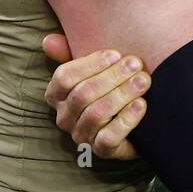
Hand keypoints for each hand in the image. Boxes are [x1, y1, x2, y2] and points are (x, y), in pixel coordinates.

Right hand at [42, 34, 146, 159]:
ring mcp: (82, 136)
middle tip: (136, 64)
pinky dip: (126, 119)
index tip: (116, 54)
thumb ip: (71, 51)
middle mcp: (65, 117)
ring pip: (96, 114)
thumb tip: (48, 40)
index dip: (90, 64)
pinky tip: (141, 104)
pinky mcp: (101, 151)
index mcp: (56, 95)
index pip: (64, 77)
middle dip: (112, 76)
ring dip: (122, 94)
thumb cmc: (110, 86)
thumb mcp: (94, 68)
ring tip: (143, 81)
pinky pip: (109, 137)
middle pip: (83, 94)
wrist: (136, 119)